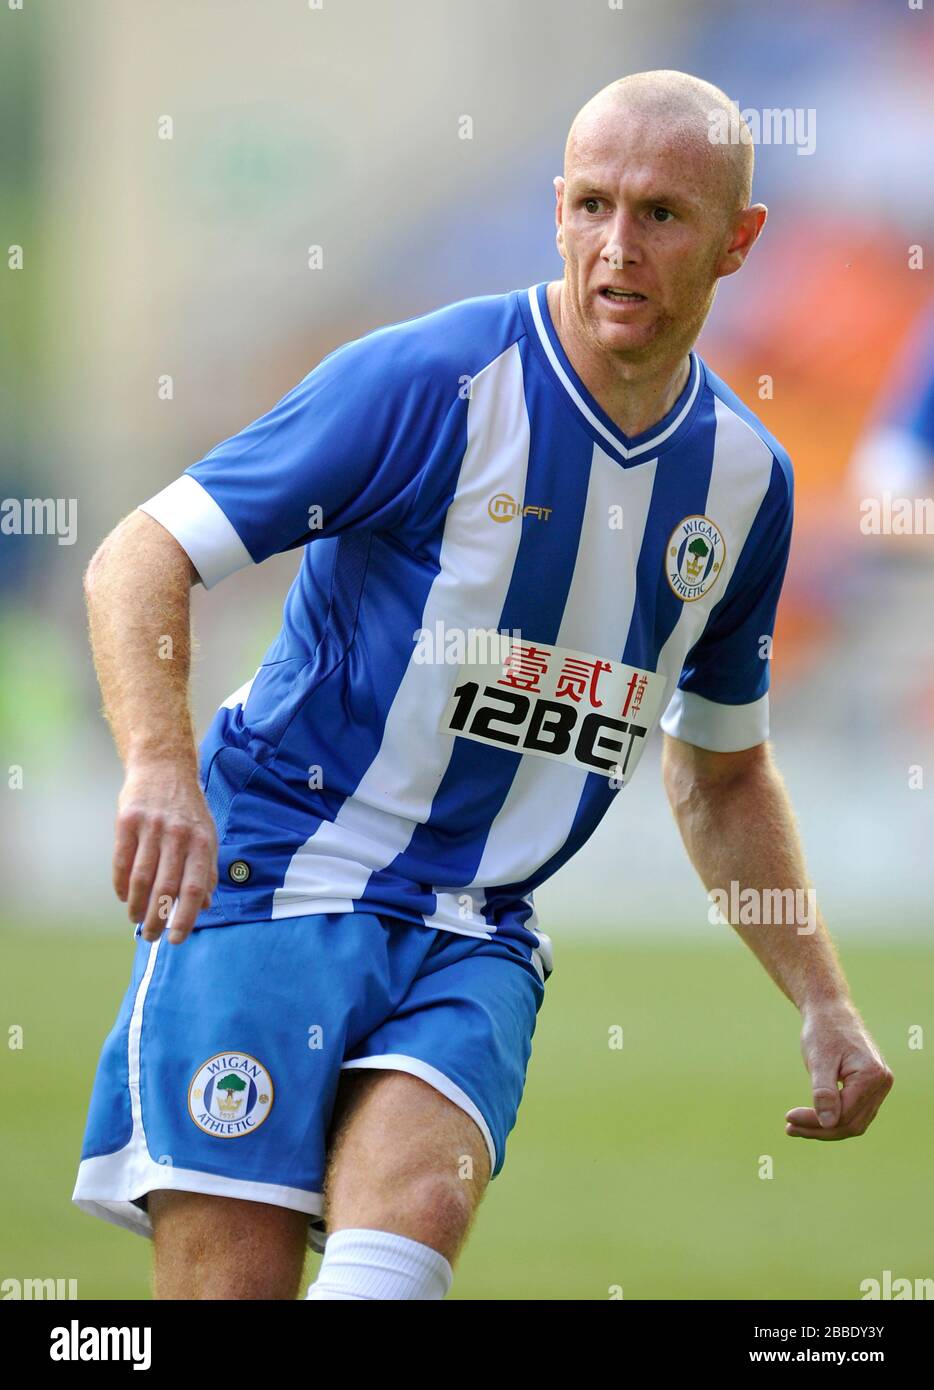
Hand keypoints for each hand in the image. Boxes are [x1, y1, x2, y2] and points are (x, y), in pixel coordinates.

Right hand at [113, 761, 217, 944]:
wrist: (164, 767)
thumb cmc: (188, 809)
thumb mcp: (207, 835)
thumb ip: (206, 870)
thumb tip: (204, 906)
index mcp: (202, 843)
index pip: (194, 889)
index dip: (185, 918)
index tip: (176, 940)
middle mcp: (178, 835)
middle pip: (165, 888)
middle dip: (157, 919)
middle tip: (150, 937)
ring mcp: (152, 827)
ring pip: (141, 877)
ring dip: (137, 905)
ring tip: (136, 920)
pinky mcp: (128, 820)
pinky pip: (121, 860)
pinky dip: (121, 884)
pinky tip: (124, 897)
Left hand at [785, 998, 893, 1139]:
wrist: (830, 1010)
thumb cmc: (823, 1030)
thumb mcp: (819, 1060)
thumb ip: (823, 1092)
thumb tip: (827, 1124)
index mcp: (873, 1076)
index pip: (845, 1114)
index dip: (815, 1122)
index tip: (788, 1119)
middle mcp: (882, 1083)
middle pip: (852, 1123)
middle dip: (820, 1129)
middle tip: (789, 1128)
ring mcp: (880, 1086)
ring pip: (854, 1121)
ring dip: (825, 1127)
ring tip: (795, 1126)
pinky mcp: (871, 1086)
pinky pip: (854, 1111)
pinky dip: (833, 1117)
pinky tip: (810, 1118)